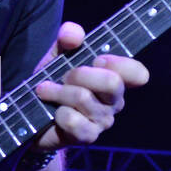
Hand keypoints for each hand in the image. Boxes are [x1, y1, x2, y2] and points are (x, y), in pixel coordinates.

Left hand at [31, 22, 148, 151]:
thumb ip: (66, 40)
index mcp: (115, 79)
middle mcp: (114, 101)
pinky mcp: (87, 137)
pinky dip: (57, 113)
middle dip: (80, 74)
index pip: (138, 73)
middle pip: (112, 82)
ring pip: (83, 98)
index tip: (98, 60)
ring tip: (45, 91)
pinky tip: (53, 113)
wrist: (32, 117)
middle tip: (63, 77)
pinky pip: (73, 120)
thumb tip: (73, 33)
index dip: (119, 63)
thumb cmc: (53, 83)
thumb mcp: (57, 56)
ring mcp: (103, 121)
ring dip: (57, 91)